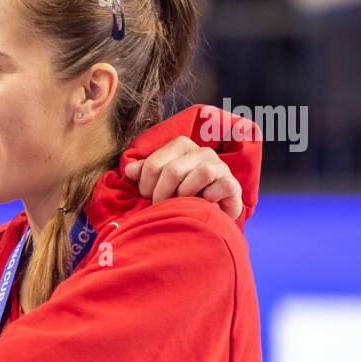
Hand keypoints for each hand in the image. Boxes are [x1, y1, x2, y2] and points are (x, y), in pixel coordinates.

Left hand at [125, 136, 242, 218]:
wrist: (207, 215)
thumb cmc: (179, 196)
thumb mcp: (157, 183)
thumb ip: (144, 174)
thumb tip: (129, 170)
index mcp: (181, 146)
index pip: (154, 163)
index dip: (145, 184)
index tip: (147, 197)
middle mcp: (202, 152)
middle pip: (173, 170)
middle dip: (161, 194)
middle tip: (160, 205)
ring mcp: (219, 166)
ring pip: (201, 173)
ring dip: (185, 195)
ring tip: (180, 204)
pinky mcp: (231, 184)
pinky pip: (218, 188)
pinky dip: (206, 200)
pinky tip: (201, 205)